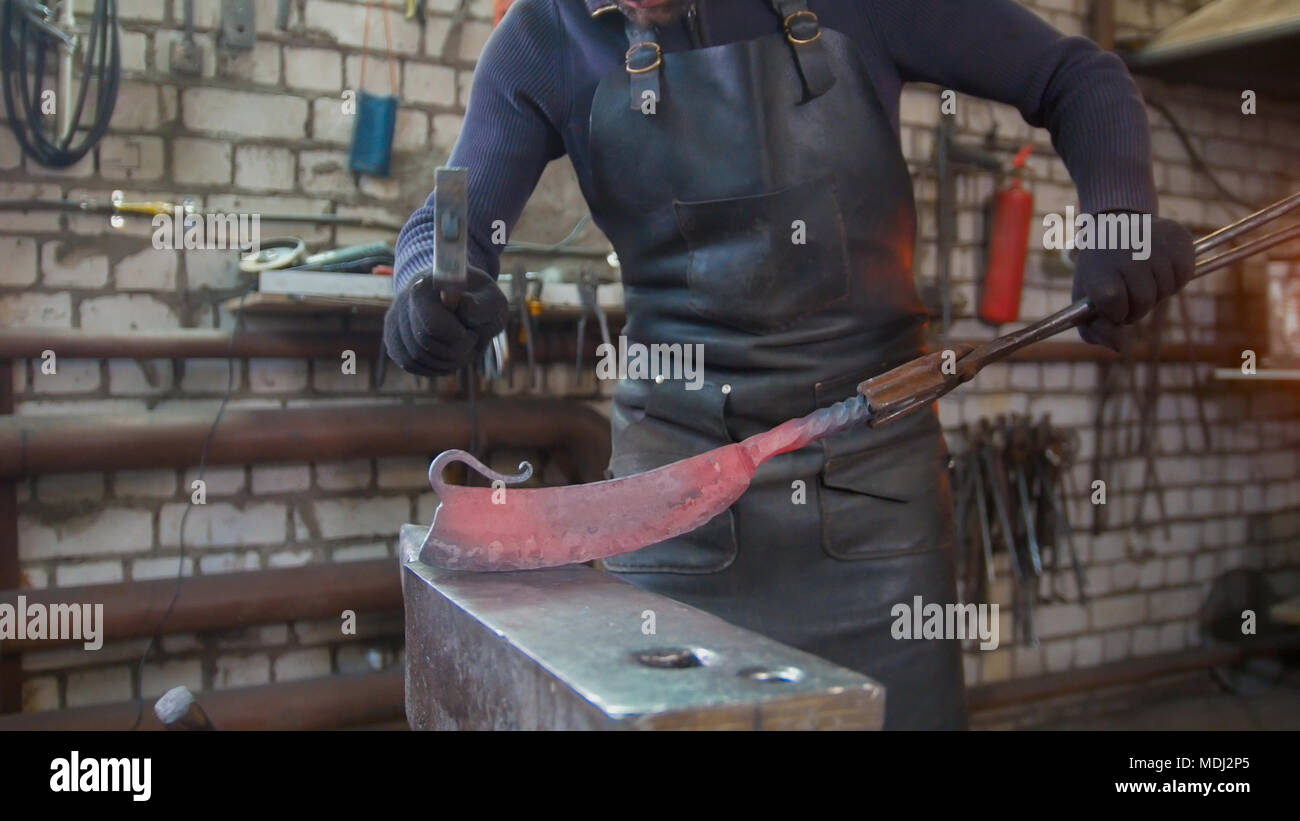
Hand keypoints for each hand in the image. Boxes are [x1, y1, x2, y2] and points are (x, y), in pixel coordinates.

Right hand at [383, 266, 507, 375]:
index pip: (433, 324)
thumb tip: (463, 309)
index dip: (456, 336)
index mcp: (427, 285)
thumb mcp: (491, 298)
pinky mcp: (393, 340)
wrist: (459, 299)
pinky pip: (410, 364)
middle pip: (423, 344)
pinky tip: (448, 356)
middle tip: (470, 340)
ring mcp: (394, 321)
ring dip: (445, 362)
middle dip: (454, 351)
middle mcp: (403, 301)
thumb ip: (484, 305)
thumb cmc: (478, 300)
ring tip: (462, 348)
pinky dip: (433, 367)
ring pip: (415, 358)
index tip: (469, 332)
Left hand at [1072, 215, 1194, 349]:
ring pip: (1166, 290)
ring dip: (1156, 292)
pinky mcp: (1179, 239)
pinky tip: (1159, 268)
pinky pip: (1185, 276)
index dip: (1117, 311)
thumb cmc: (1100, 272)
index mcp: (1099, 268)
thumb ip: (1095, 331)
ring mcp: (1155, 243)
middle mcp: (1127, 251)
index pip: (1113, 300)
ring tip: (1142, 276)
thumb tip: (1121, 347)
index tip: (1112, 305)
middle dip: (1137, 307)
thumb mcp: (1085, 301)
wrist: (1116, 225)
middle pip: (1143, 301)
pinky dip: (1175, 280)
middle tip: (1128, 291)